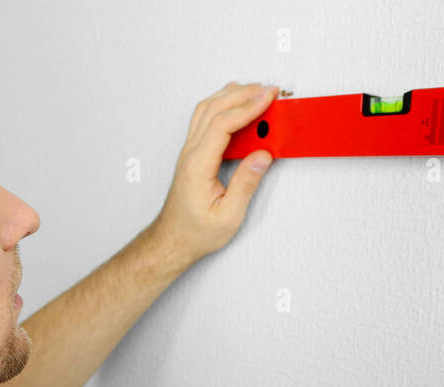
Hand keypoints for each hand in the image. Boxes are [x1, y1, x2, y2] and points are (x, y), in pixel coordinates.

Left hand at [151, 81, 278, 265]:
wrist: (173, 240)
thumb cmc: (196, 232)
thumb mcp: (228, 216)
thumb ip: (246, 184)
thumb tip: (263, 157)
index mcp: (198, 166)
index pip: (222, 124)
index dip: (247, 108)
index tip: (268, 98)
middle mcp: (190, 154)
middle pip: (214, 108)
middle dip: (244, 94)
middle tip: (270, 90)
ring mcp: (189, 151)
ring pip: (207, 109)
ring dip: (232, 95)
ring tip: (257, 92)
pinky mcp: (193, 153)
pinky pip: (205, 118)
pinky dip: (223, 104)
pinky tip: (236, 103)